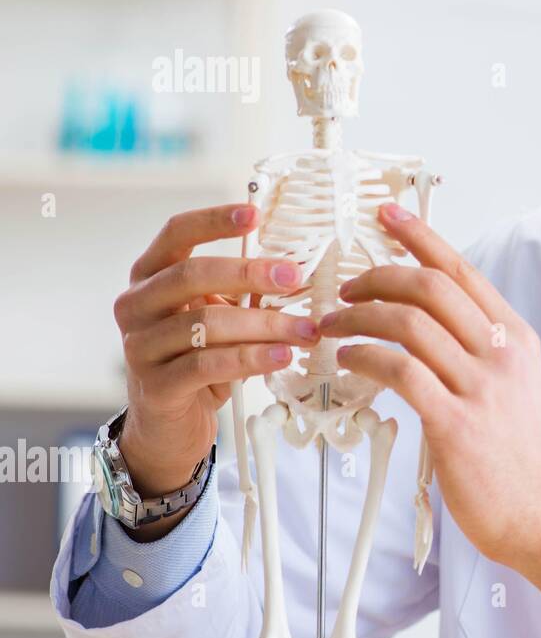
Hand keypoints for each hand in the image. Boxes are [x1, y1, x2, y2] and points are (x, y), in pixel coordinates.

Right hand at [113, 203, 321, 500]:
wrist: (171, 423)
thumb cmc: (199, 357)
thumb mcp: (219, 315)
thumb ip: (244, 291)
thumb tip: (297, 269)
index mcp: (151, 276)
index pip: (176, 233)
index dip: (214, 220)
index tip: (255, 213)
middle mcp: (137, 305)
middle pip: (191, 275)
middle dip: (249, 273)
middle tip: (295, 277)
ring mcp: (140, 347)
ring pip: (204, 324)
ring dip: (264, 324)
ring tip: (306, 330)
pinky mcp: (155, 386)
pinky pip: (206, 365)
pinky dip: (250, 359)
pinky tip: (281, 357)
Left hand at [319, 202, 540, 569]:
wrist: (540, 513)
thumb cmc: (517, 453)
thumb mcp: (513, 384)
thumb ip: (479, 346)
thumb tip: (429, 316)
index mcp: (515, 336)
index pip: (461, 270)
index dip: (420, 238)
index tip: (386, 216)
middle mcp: (502, 353)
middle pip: (431, 287)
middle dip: (377, 277)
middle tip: (345, 287)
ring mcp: (481, 387)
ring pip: (410, 325)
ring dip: (359, 317)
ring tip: (332, 326)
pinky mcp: (456, 423)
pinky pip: (400, 372)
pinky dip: (365, 357)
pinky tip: (347, 360)